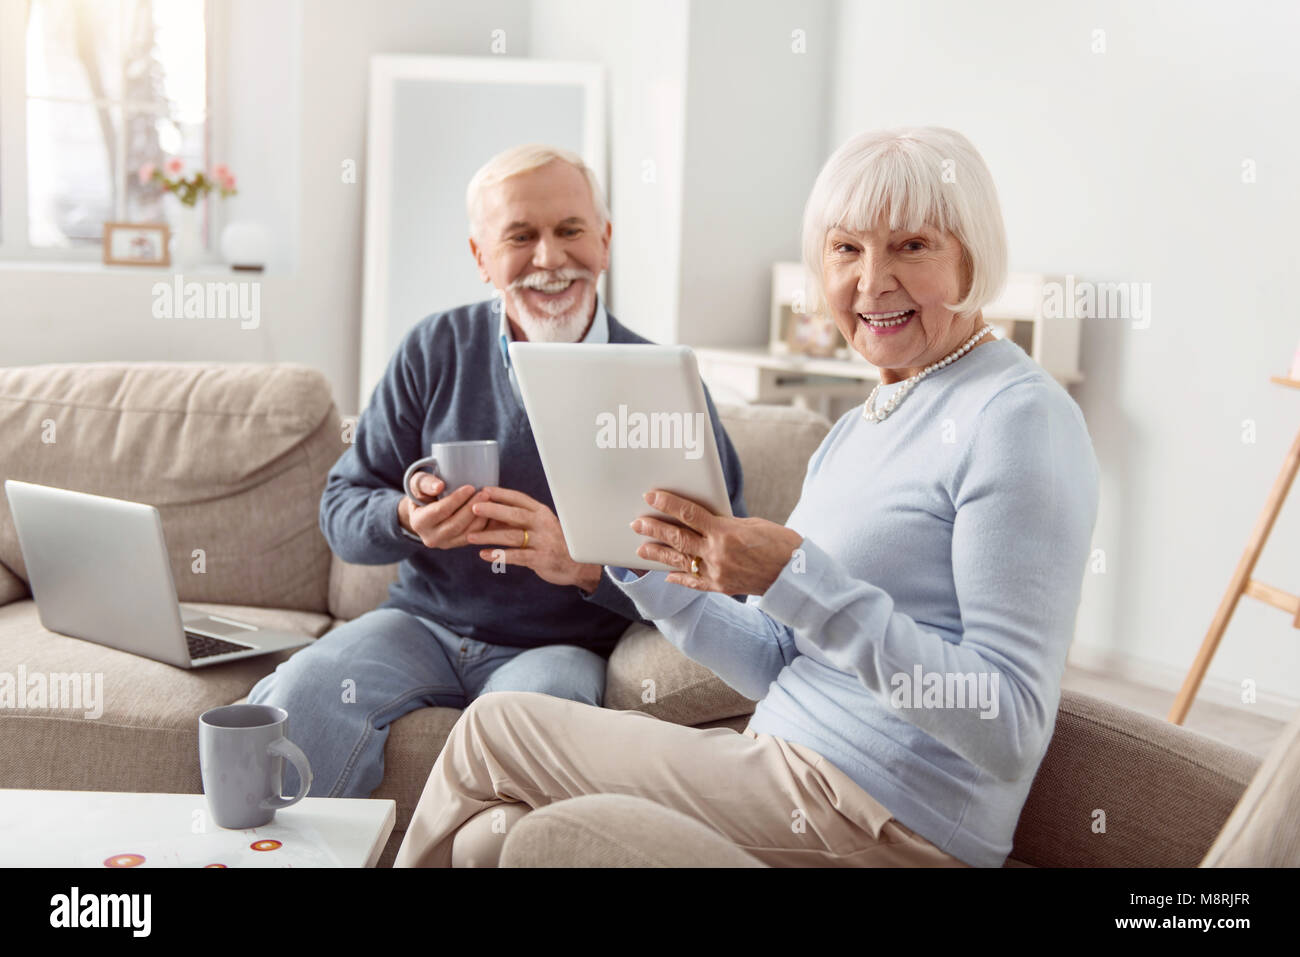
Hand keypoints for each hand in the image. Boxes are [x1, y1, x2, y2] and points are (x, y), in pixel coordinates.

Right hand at [398, 473, 489, 548]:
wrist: (426, 509)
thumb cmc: (423, 491)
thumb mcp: (418, 483)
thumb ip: (425, 483)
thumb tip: (439, 486)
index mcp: (418, 523)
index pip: (441, 511)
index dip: (457, 499)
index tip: (470, 487)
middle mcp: (430, 538)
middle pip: (456, 525)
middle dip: (472, 508)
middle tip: (485, 493)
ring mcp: (445, 544)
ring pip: (467, 534)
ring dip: (481, 517)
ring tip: (490, 501)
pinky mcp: (457, 544)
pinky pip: (474, 537)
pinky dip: (484, 525)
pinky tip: (491, 511)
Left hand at [466, 487, 602, 592]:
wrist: (577, 564)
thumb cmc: (553, 542)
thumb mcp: (541, 524)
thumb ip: (520, 518)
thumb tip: (490, 510)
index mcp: (541, 511)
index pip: (519, 498)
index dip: (500, 494)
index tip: (483, 490)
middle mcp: (542, 523)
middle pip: (514, 514)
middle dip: (492, 510)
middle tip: (473, 507)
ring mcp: (542, 541)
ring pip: (512, 535)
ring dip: (489, 535)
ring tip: (470, 536)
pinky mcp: (540, 559)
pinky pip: (515, 556)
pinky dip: (498, 555)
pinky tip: (483, 555)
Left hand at [631, 489, 803, 594]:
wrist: (794, 573)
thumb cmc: (778, 542)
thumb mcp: (750, 524)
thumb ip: (723, 524)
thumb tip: (701, 522)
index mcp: (726, 532)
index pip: (689, 514)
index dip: (668, 504)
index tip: (651, 496)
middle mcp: (717, 553)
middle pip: (678, 538)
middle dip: (654, 528)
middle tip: (636, 522)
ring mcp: (717, 573)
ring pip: (679, 561)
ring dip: (658, 553)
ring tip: (640, 548)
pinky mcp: (720, 587)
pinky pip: (693, 582)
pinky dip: (679, 578)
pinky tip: (665, 575)